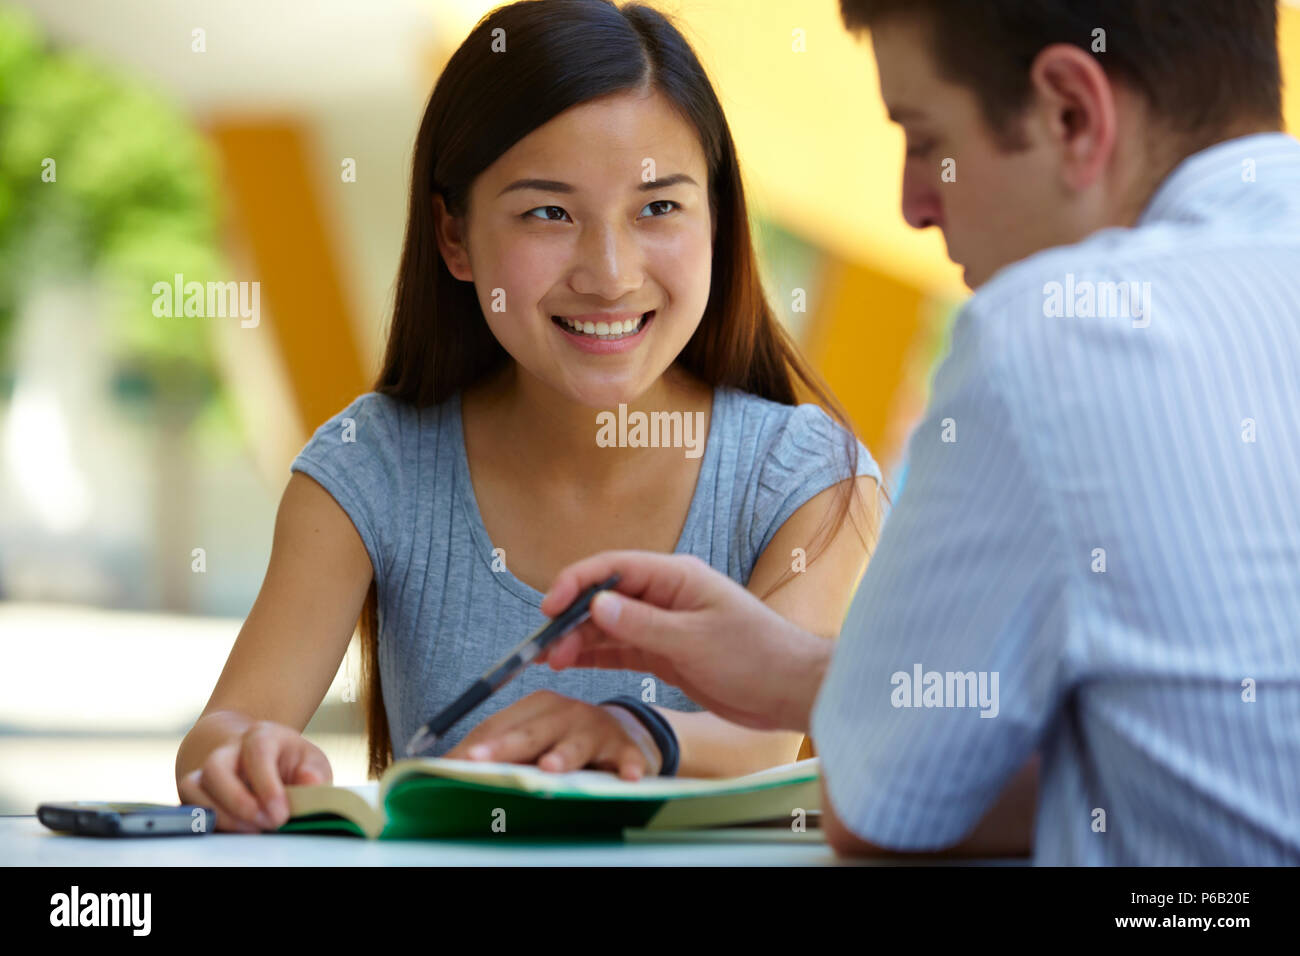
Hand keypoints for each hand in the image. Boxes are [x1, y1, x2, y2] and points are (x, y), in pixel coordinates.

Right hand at [177, 721, 331, 832]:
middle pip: (216, 767)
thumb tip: (310, 782)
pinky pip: (186, 803)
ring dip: (220, 814)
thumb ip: (314, 773)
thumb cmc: (290, 763)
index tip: (281, 813)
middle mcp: (229, 749)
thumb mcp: (311, 762)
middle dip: (237, 800)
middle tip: (266, 823)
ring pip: (193, 786)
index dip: (266, 785)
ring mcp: (207, 769)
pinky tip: (232, 830)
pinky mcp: (194, 790)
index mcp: (261, 735)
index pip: (256, 752)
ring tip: (251, 830)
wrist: (261, 760)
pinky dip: (205, 820)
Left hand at [442, 689, 662, 779]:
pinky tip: (627, 777)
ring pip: (576, 743)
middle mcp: (563, 712)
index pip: (500, 726)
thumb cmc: (565, 739)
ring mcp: (595, 728)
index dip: (477, 746)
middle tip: (480, 760)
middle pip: (532, 732)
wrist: (622, 732)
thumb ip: (494, 752)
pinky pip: (627, 756)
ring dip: (564, 755)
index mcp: (534, 708)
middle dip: (505, 746)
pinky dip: (628, 765)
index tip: (456, 763)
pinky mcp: (625, 746)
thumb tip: (443, 768)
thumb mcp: (530, 740)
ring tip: (549, 768)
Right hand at [536, 551, 829, 733]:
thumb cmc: (756, 656)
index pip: (613, 568)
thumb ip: (643, 624)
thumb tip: (595, 604)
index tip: (549, 608)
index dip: (576, 583)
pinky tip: (568, 663)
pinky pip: (620, 648)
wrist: (790, 690)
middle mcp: (665, 596)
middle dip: (570, 618)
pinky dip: (593, 655)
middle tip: (542, 647)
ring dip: (577, 640)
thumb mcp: (696, 641)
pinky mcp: (664, 652)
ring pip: (607, 626)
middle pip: (604, 597)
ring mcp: (663, 624)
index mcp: (675, 577)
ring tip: (549, 661)